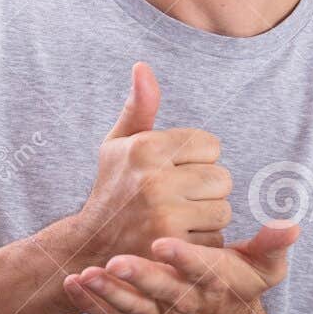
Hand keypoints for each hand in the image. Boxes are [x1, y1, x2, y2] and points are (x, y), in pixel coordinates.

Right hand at [39, 62, 230, 275]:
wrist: (89, 246)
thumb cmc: (112, 189)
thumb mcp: (118, 145)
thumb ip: (139, 108)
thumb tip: (142, 66)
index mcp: (145, 146)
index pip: (211, 144)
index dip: (198, 160)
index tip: (174, 172)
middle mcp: (154, 177)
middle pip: (222, 178)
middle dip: (206, 191)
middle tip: (177, 200)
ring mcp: (163, 212)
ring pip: (223, 210)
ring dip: (207, 218)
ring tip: (176, 219)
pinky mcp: (172, 244)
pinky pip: (215, 238)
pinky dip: (201, 243)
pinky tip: (176, 240)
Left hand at [61, 220, 300, 313]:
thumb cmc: (240, 286)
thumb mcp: (263, 268)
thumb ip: (272, 245)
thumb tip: (291, 224)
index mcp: (214, 283)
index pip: (201, 271)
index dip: (185, 259)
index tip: (164, 242)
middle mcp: (185, 301)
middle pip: (162, 292)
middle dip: (139, 278)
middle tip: (115, 261)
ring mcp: (158, 312)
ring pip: (131, 307)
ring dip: (107, 293)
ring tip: (83, 275)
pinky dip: (89, 303)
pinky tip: (70, 284)